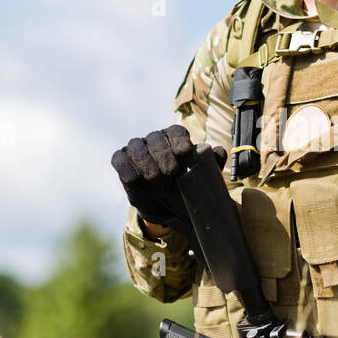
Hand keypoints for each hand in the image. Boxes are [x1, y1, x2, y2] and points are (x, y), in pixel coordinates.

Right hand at [110, 125, 225, 233]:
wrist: (167, 206)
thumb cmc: (185, 186)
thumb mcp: (200, 177)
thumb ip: (211, 163)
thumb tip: (218, 152)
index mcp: (174, 140)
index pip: (176, 131)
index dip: (179, 140)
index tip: (186, 153)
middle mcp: (155, 141)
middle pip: (156, 137)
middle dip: (164, 153)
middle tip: (171, 172)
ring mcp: (137, 150)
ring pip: (136, 145)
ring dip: (145, 160)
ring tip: (154, 177)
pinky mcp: (122, 162)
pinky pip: (119, 158)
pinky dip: (125, 166)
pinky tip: (134, 178)